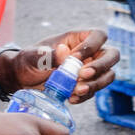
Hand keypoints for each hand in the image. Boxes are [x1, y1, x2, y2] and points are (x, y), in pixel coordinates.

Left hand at [0, 27, 118, 104]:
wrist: (22, 80)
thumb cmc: (27, 61)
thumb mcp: (32, 56)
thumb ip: (47, 55)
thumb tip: (65, 53)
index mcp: (77, 39)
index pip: (98, 35)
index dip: (92, 46)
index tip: (75, 57)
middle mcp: (89, 53)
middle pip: (111, 55)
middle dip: (101, 66)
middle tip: (82, 75)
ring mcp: (90, 70)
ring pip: (108, 75)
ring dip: (95, 84)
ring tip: (76, 91)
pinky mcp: (86, 86)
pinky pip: (94, 91)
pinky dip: (85, 96)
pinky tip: (71, 98)